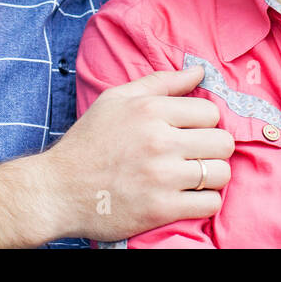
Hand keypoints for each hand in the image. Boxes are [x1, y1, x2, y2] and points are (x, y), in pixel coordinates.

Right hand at [43, 65, 234, 240]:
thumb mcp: (117, 100)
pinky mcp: (160, 209)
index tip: (192, 133)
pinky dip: (205, 202)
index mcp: (150, 110)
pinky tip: (190, 197)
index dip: (205, 124)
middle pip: (223, 142)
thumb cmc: (88, 142)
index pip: (211, 113)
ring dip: (213, 177)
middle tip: (197, 155)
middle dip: (214, 149)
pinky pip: (210, 203)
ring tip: (195, 176)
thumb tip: (200, 72)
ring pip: (221, 174)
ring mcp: (161, 177)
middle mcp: (159, 141)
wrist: (57, 190)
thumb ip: (161, 82)